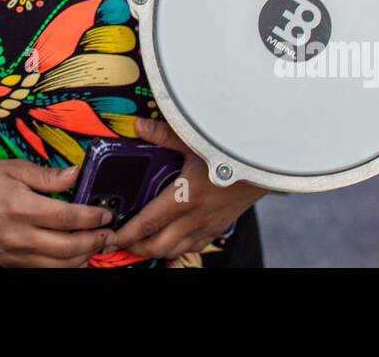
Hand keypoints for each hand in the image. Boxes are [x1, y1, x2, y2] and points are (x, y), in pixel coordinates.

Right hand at [0, 158, 117, 267]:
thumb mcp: (15, 168)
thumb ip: (48, 176)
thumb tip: (76, 175)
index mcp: (21, 207)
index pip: (67, 218)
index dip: (92, 218)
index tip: (106, 214)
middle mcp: (18, 235)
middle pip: (68, 247)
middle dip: (95, 242)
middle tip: (110, 234)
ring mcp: (13, 254)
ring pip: (59, 265)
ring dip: (84, 257)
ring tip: (97, 245)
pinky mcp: (9, 263)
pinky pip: (44, 270)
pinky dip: (64, 265)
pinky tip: (75, 255)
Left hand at [113, 117, 267, 259]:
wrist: (265, 165)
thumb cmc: (231, 151)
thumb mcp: (195, 140)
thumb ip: (164, 134)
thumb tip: (139, 126)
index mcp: (185, 197)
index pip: (149, 222)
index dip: (129, 233)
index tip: (114, 236)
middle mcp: (195, 217)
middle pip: (159, 244)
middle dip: (137, 248)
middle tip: (121, 243)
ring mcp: (208, 224)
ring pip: (176, 250)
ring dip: (156, 251)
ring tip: (140, 246)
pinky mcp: (219, 226)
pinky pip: (195, 246)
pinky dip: (179, 250)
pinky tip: (170, 248)